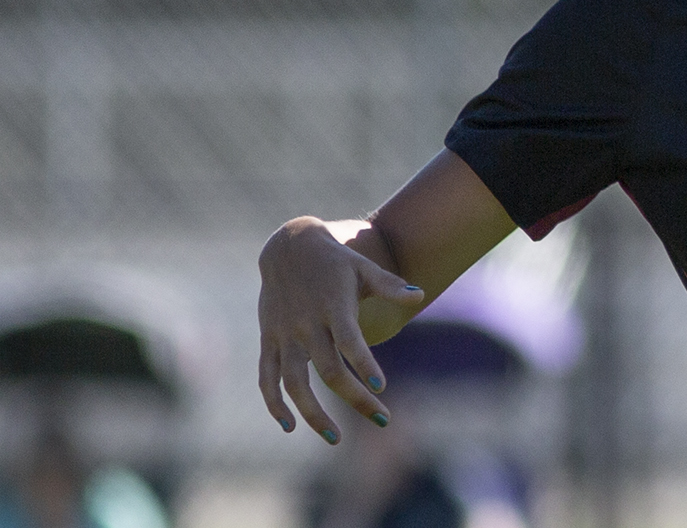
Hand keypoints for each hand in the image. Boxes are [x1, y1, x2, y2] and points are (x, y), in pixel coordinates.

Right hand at [257, 216, 425, 443]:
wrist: (287, 246)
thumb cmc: (334, 259)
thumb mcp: (362, 266)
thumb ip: (389, 284)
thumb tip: (419, 294)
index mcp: (333, 307)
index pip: (350, 341)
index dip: (364, 365)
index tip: (381, 389)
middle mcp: (307, 324)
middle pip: (329, 371)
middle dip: (355, 399)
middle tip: (383, 419)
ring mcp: (284, 335)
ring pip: (294, 383)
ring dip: (312, 413)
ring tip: (335, 439)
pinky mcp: (269, 340)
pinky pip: (267, 378)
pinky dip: (274, 403)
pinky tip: (289, 426)